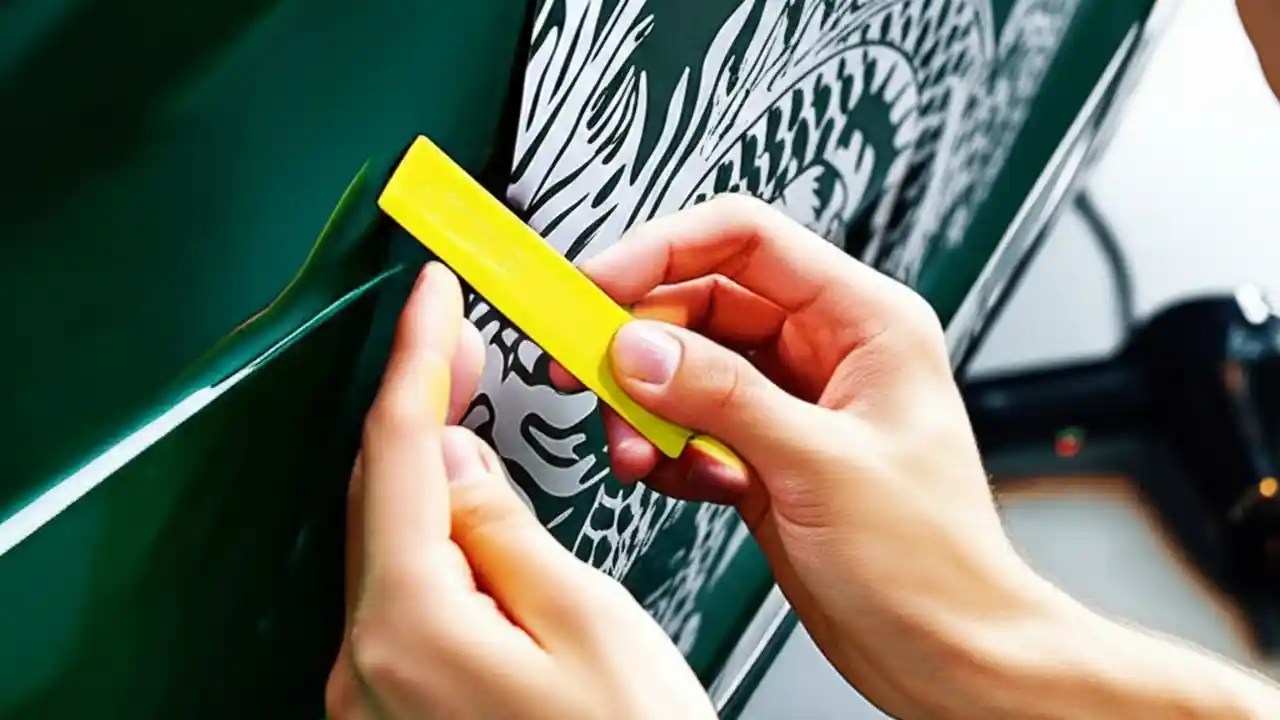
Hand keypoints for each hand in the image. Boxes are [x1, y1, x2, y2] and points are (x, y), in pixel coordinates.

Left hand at [327, 264, 714, 719]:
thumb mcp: (588, 623)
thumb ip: (505, 531)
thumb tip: (457, 458)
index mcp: (409, 631)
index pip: (398, 454)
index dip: (417, 360)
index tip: (433, 298)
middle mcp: (367, 669)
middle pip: (380, 495)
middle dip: (416, 405)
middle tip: (454, 336)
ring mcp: (375, 697)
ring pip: (389, 542)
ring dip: (423, 466)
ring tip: (462, 401)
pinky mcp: (399, 712)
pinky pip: (403, 593)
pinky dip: (431, 535)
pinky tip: (463, 507)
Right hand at [551, 196, 1062, 717]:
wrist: (946, 654)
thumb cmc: (933, 564)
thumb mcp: (822, 466)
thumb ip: (724, 397)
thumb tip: (641, 348)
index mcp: (865, 322)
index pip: (747, 241)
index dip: (662, 251)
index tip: (596, 287)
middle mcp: (826, 352)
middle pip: (703, 303)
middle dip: (639, 341)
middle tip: (587, 376)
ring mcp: (792, 404)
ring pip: (688, 367)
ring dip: (646, 405)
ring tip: (638, 450)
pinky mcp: (765, 454)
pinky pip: (692, 424)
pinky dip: (667, 448)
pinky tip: (678, 479)